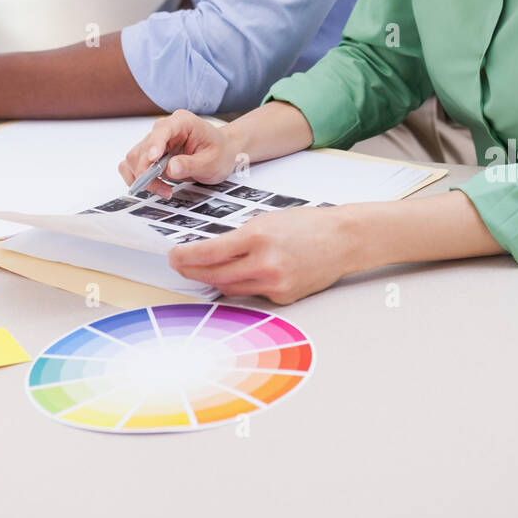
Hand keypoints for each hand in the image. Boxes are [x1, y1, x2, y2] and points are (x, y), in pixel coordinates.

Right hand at [118, 108, 239, 197]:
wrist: (223, 153)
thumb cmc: (220, 153)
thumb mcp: (212, 161)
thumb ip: (191, 164)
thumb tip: (170, 169)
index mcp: (182, 122)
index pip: (161, 130)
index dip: (154, 145)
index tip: (153, 159)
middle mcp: (164, 129)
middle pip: (143, 149)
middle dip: (148, 173)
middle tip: (164, 190)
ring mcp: (155, 141)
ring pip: (134, 159)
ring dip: (143, 178)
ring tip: (164, 190)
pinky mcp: (150, 154)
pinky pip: (132, 165)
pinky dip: (137, 178)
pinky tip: (154, 186)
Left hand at [168, 206, 352, 304]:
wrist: (343, 240)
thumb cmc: (308, 224)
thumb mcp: (268, 220)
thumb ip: (240, 237)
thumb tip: (212, 252)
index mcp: (258, 237)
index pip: (210, 252)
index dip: (186, 256)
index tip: (174, 255)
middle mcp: (264, 264)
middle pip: (215, 274)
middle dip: (193, 271)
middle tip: (179, 265)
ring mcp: (274, 284)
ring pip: (230, 287)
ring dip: (213, 279)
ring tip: (201, 271)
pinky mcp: (283, 297)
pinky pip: (252, 293)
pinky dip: (242, 285)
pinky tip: (238, 275)